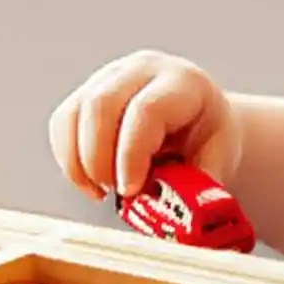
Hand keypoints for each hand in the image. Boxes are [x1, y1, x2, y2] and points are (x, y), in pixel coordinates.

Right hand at [48, 50, 241, 200]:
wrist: (203, 123)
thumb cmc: (211, 141)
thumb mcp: (220, 159)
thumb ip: (199, 184)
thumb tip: (180, 212)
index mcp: (184, 82)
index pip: (147, 110)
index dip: (131, 155)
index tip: (130, 191)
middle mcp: (144, 70)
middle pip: (101, 105)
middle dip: (99, 160)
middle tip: (115, 193)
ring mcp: (110, 77)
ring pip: (73, 115)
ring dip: (79, 164)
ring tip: (102, 192)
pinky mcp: (87, 93)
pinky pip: (63, 125)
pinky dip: (69, 160)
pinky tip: (90, 182)